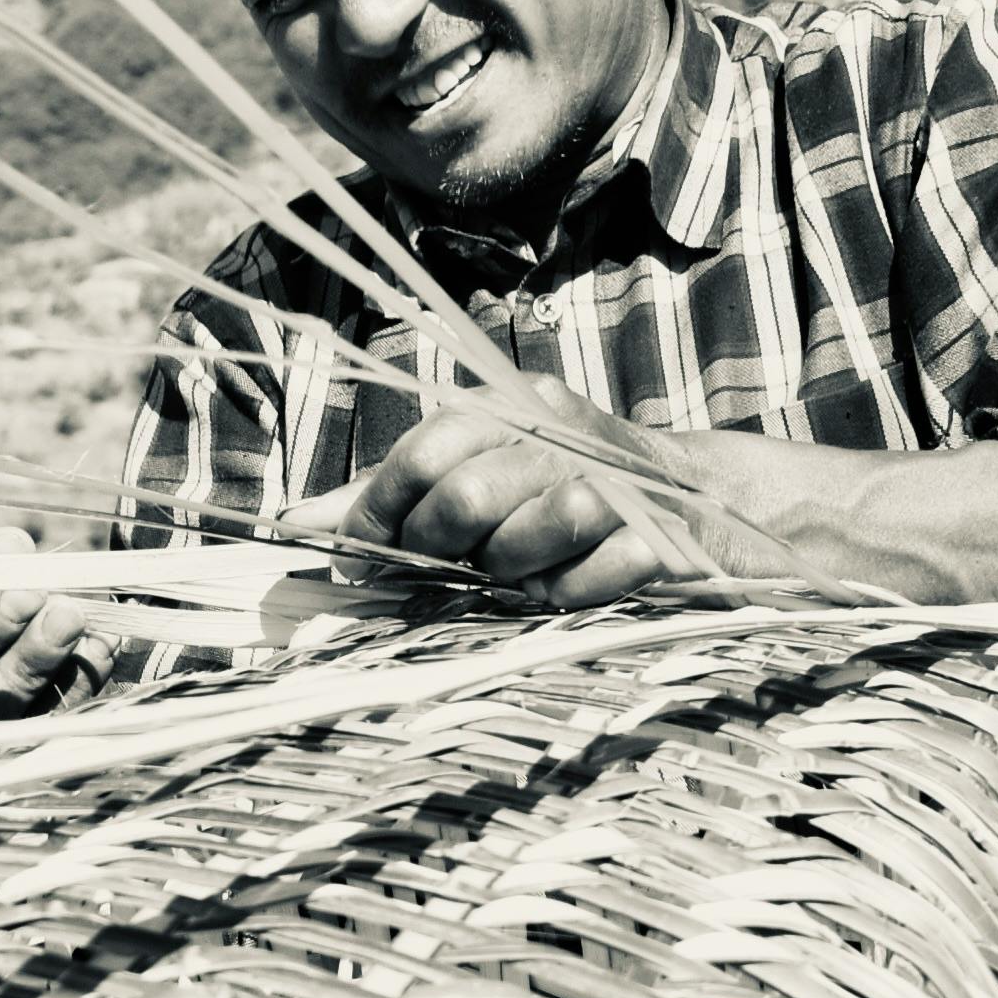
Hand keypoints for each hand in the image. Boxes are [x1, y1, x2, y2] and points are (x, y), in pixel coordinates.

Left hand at [341, 368, 819, 610]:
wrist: (703, 506)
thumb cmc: (563, 498)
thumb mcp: (478, 481)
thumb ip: (394, 498)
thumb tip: (293, 522)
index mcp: (511, 406)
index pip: (427, 447)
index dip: (381, 509)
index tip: (366, 555)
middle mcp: (564, 431)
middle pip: (471, 493)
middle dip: (447, 546)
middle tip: (457, 566)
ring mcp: (620, 478)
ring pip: (547, 521)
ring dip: (520, 567)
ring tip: (522, 576)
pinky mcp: (668, 532)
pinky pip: (606, 570)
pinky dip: (578, 591)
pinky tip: (571, 590)